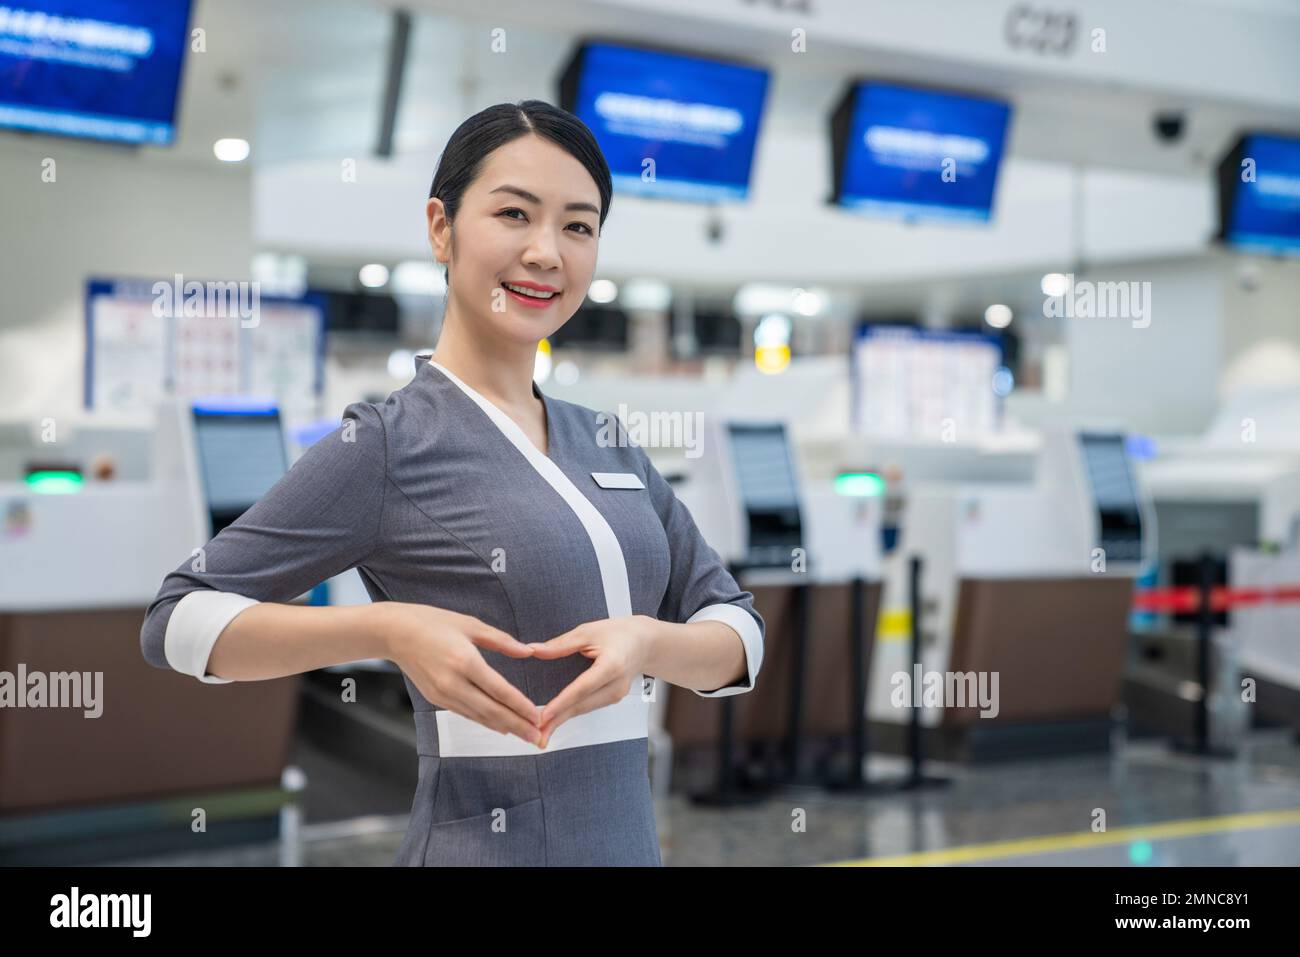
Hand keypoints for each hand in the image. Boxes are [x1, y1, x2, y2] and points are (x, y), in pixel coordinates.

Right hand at [379, 602, 542, 746]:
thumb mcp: (470, 625)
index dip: (521, 706)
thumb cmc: (434, 623)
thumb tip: (528, 652)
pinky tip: (500, 726)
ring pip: (479, 717)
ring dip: (503, 728)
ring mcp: (443, 694)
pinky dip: (485, 722)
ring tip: (524, 736)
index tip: (539, 717)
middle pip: (491, 711)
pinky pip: (466, 714)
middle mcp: (453, 683)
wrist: (395, 633)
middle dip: (517, 726)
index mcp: (465, 661)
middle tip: (538, 738)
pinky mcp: (436, 699)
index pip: (499, 690)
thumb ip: (502, 641)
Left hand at [526, 615, 655, 748]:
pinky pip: (588, 707)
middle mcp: (617, 684)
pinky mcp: (613, 698)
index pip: (583, 688)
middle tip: (535, 734)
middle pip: (582, 706)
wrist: (644, 642)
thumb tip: (535, 650)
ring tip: (540, 732)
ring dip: (561, 720)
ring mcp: (617, 694)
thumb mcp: (588, 632)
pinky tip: (555, 720)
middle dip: (557, 720)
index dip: (562, 703)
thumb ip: (561, 644)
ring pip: (584, 710)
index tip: (544, 715)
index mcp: (612, 665)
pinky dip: (571, 714)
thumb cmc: (619, 633)